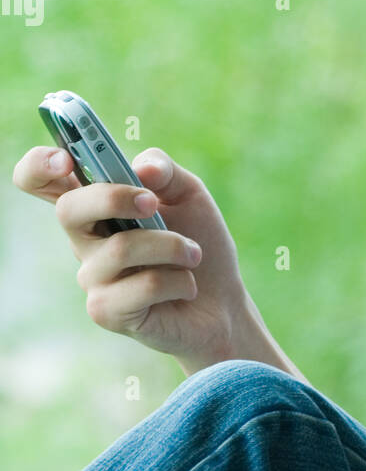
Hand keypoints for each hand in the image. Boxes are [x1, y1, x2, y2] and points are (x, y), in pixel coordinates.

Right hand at [12, 144, 260, 371]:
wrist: (222, 300)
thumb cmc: (197, 241)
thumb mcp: (189, 194)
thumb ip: (164, 171)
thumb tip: (141, 170)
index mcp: (95, 205)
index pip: (40, 180)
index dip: (39, 165)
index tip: (65, 159)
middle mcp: (84, 240)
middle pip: (67, 209)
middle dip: (114, 198)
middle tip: (152, 204)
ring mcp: (92, 277)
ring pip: (120, 249)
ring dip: (171, 246)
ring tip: (194, 254)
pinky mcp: (106, 311)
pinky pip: (143, 286)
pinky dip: (179, 280)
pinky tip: (187, 288)